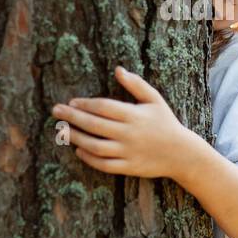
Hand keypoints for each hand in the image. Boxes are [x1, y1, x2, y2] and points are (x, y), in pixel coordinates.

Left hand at [52, 66, 195, 178]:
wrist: (182, 153)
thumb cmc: (166, 122)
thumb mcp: (155, 100)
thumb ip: (136, 84)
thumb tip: (118, 69)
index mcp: (134, 115)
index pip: (103, 107)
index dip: (85, 104)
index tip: (71, 101)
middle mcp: (129, 133)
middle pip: (94, 125)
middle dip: (73, 117)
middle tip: (56, 111)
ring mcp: (128, 152)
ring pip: (95, 146)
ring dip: (76, 137)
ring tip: (63, 130)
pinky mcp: (128, 167)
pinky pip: (104, 164)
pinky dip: (89, 158)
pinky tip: (79, 149)